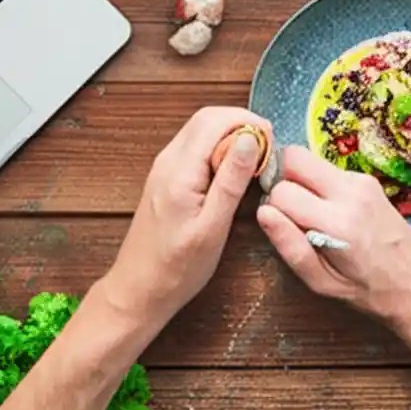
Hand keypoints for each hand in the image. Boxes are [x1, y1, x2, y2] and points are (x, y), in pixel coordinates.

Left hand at [107, 107, 270, 317]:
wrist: (139, 290)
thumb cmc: (176, 269)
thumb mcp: (213, 227)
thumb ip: (231, 180)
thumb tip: (250, 139)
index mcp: (179, 171)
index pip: (215, 120)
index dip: (249, 123)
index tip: (271, 147)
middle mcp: (167, 161)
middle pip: (207, 119)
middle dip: (242, 127)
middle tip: (265, 156)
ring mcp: (164, 168)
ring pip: (201, 132)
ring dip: (231, 139)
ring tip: (253, 168)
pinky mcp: (167, 179)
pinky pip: (195, 150)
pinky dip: (218, 153)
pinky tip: (232, 178)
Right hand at [257, 146, 410, 323]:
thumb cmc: (366, 290)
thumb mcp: (320, 282)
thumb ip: (290, 246)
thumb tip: (264, 213)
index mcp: (337, 224)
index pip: (282, 192)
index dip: (273, 207)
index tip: (282, 223)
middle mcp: (351, 194)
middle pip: (294, 156)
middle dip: (282, 178)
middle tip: (290, 208)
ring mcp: (362, 182)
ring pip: (310, 159)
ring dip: (302, 180)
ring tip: (312, 213)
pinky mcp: (368, 179)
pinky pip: (329, 169)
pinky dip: (321, 184)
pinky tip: (332, 211)